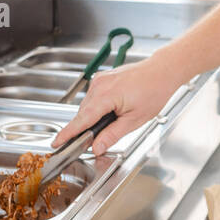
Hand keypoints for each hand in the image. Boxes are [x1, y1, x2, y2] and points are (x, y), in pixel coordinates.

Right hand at [50, 56, 182, 155]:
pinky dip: (97, 107)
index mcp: (106, 95)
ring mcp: (100, 79)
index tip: (56, 143)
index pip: (82, 119)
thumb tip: (97, 147)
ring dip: (93, 117)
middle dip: (85, 128)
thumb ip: (112, 135)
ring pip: (87, 106)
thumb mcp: (135, 120)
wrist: (163, 71)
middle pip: (83, 114)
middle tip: (94, 142)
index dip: (68, 133)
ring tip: (113, 121)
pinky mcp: (102, 78)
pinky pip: (93, 97)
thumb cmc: (154, 91)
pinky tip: (112, 111)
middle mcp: (99, 85)